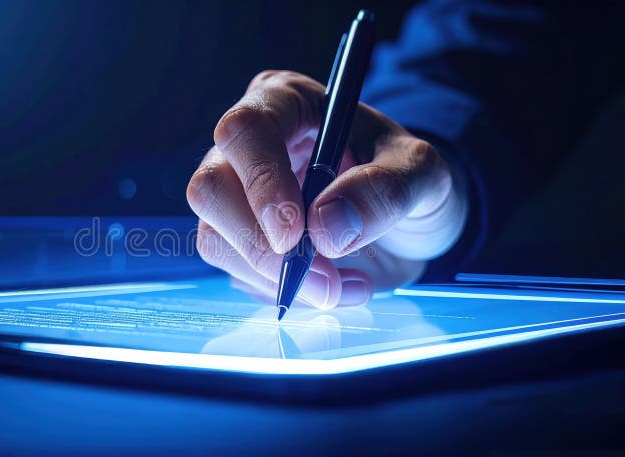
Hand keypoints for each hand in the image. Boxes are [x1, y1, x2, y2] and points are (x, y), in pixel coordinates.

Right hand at [187, 71, 467, 308]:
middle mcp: (248, 145)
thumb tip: (325, 227)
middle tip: (325, 280)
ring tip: (340, 287)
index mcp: (287, 103)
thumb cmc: (407, 178)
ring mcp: (235, 193)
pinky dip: (278, 291)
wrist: (407, 222)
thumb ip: (384, 190)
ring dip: (272, 277)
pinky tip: (329, 287)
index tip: (294, 234)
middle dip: (262, 245)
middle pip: (211, 188)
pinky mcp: (237, 237)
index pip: (246, 130)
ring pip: (214, 236)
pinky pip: (235, 270)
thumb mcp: (423, 174)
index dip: (262, 181)